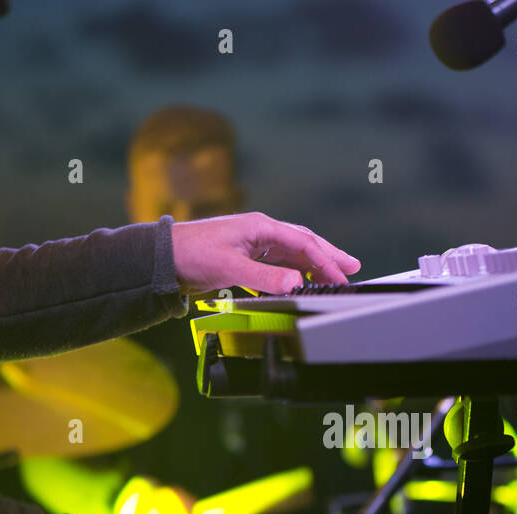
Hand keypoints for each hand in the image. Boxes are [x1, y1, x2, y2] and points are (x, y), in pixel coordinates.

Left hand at [171, 211, 360, 295]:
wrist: (163, 257)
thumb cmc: (192, 255)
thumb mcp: (230, 268)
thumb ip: (264, 278)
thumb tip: (296, 284)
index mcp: (260, 227)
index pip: (303, 243)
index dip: (325, 261)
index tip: (341, 278)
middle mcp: (261, 231)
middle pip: (304, 242)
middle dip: (329, 256)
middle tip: (353, 268)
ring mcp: (254, 242)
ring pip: (292, 252)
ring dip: (314, 264)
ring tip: (334, 276)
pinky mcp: (246, 255)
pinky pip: (278, 262)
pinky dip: (294, 271)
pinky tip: (301, 279)